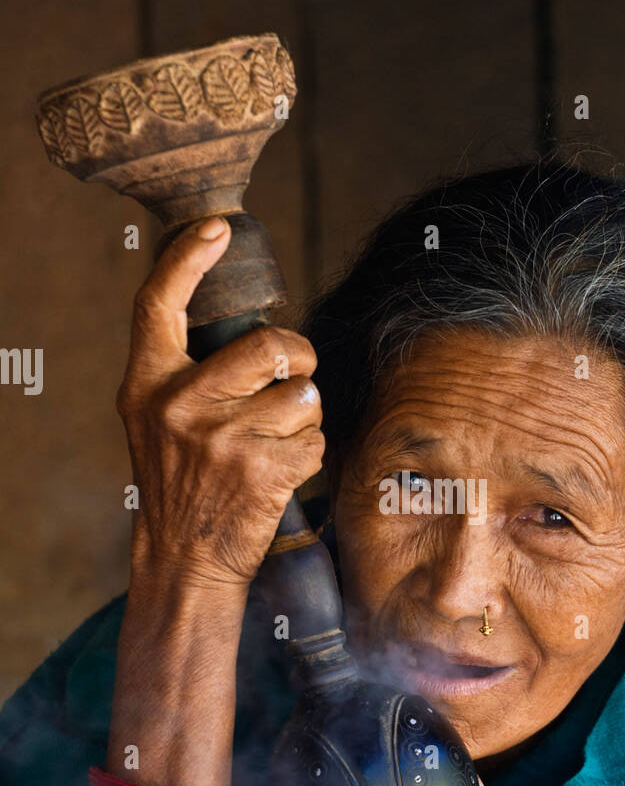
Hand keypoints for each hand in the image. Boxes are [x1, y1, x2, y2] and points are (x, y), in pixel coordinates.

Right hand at [116, 218, 324, 591]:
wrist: (183, 558)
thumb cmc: (179, 481)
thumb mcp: (156, 419)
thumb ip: (186, 373)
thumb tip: (253, 330)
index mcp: (147, 383)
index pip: (158, 304)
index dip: (187, 258)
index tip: (216, 228)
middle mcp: (178, 404)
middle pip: (269, 345)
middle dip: (299, 357)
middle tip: (295, 373)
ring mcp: (220, 438)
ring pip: (303, 395)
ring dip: (305, 416)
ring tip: (277, 438)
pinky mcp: (261, 470)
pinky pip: (315, 439)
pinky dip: (310, 453)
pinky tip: (279, 470)